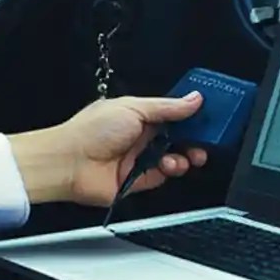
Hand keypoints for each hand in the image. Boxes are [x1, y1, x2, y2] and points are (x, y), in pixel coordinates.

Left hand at [7, 94, 207, 205]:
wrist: (69, 163)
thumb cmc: (91, 130)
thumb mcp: (134, 108)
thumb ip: (167, 107)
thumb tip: (194, 99)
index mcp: (138, 114)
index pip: (172, 113)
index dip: (191, 116)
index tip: (209, 117)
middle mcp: (140, 136)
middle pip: (177, 137)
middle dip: (194, 138)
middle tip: (206, 140)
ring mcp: (139, 158)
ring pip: (174, 157)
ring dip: (185, 156)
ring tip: (187, 155)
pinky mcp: (138, 180)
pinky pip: (162, 176)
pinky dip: (170, 171)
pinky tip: (169, 165)